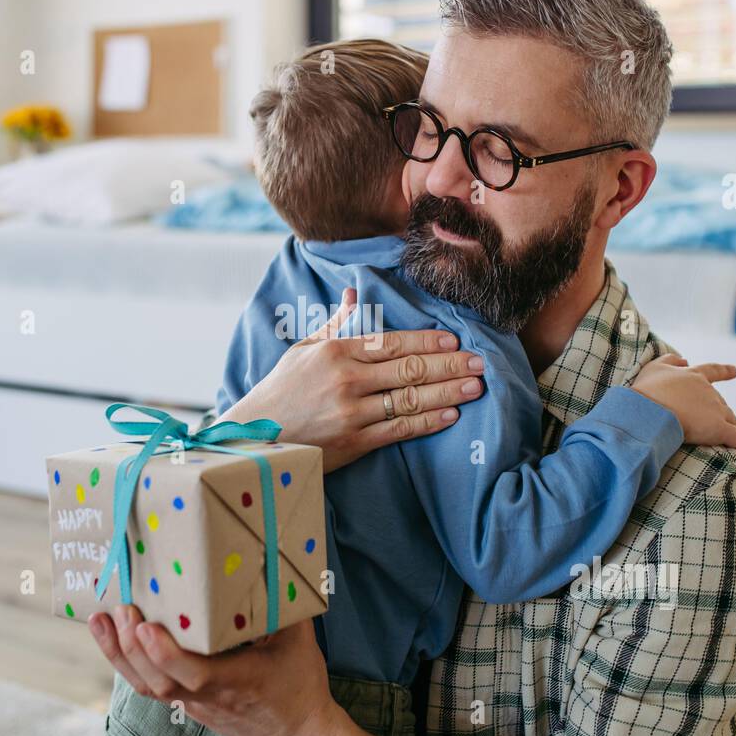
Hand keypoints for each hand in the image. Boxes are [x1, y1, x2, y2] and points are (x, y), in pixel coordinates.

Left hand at [88, 608, 405, 735]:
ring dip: (119, 653)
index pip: (195, 675)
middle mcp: (209, 696)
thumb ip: (283, 606)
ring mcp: (194, 702)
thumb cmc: (299, 686)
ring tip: (101, 620)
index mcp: (239, 681)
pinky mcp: (186, 702)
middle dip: (133, 646)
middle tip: (121, 608)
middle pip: (160, 681)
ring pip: (148, 686)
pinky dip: (127, 661)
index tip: (146, 627)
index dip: (166, 654)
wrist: (295, 735)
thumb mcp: (299, 643)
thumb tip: (271, 562)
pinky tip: (112, 636)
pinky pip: (150, 685)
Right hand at [220, 288, 485, 471]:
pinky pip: (400, 429)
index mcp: (336, 351)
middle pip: (410, 369)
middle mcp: (347, 379)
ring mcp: (352, 412)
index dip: (427, 341)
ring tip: (475, 387)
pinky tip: (451, 415)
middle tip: (480, 361)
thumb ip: (336, 323)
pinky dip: (428, 422)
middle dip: (449, 364)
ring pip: (411, 399)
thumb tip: (355, 293)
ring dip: (448, 392)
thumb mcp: (303, 350)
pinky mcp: (355, 442)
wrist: (256, 438)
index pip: (392, 342)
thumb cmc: (280, 391)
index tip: (454, 339)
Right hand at [631, 354, 735, 457]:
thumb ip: (670, 360)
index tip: (735, 371)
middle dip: (720, 412)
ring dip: (732, 428)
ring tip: (734, 440)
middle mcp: (709, 392)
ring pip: (731, 420)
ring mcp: (716, 410)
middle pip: (721, 403)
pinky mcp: (719, 429)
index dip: (725, 372)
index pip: (713, 371)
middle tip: (717, 422)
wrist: (648, 412)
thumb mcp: (654, 368)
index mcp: (694, 376)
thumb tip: (685, 359)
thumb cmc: (647, 390)